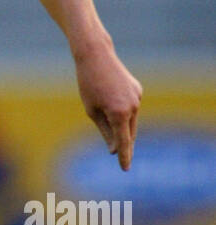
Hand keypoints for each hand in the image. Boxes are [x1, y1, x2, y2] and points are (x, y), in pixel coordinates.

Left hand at [74, 40, 141, 169]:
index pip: (123, 142)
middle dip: (123, 144)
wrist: (96, 55)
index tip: (125, 169)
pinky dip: (123, 112)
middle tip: (117, 155)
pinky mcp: (137, 90)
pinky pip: (131, 108)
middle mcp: (132, 107)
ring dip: (122, 126)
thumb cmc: (88, 83)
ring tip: (105, 117)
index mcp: (119, 114)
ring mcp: (137, 97)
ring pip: (131, 121)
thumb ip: (105, 131)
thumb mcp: (91, 110)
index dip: (124, 157)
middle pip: (129, 133)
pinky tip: (110, 101)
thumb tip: (113, 148)